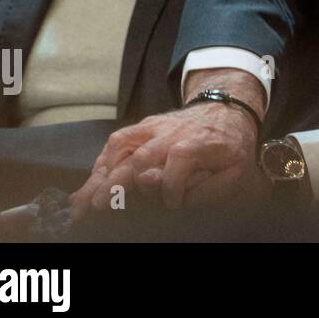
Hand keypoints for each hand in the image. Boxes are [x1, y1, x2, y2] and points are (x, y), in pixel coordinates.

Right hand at [70, 68, 265, 221]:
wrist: (227, 111)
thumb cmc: (231, 149)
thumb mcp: (234, 171)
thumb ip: (207, 189)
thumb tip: (170, 199)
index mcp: (200, 142)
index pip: (180, 160)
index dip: (172, 186)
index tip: (172, 204)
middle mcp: (172, 132)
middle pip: (142, 155)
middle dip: (119, 182)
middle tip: (97, 206)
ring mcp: (155, 127)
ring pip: (121, 147)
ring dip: (101, 175)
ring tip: (83, 201)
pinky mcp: (143, 127)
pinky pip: (117, 141)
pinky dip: (101, 162)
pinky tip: (90, 185)